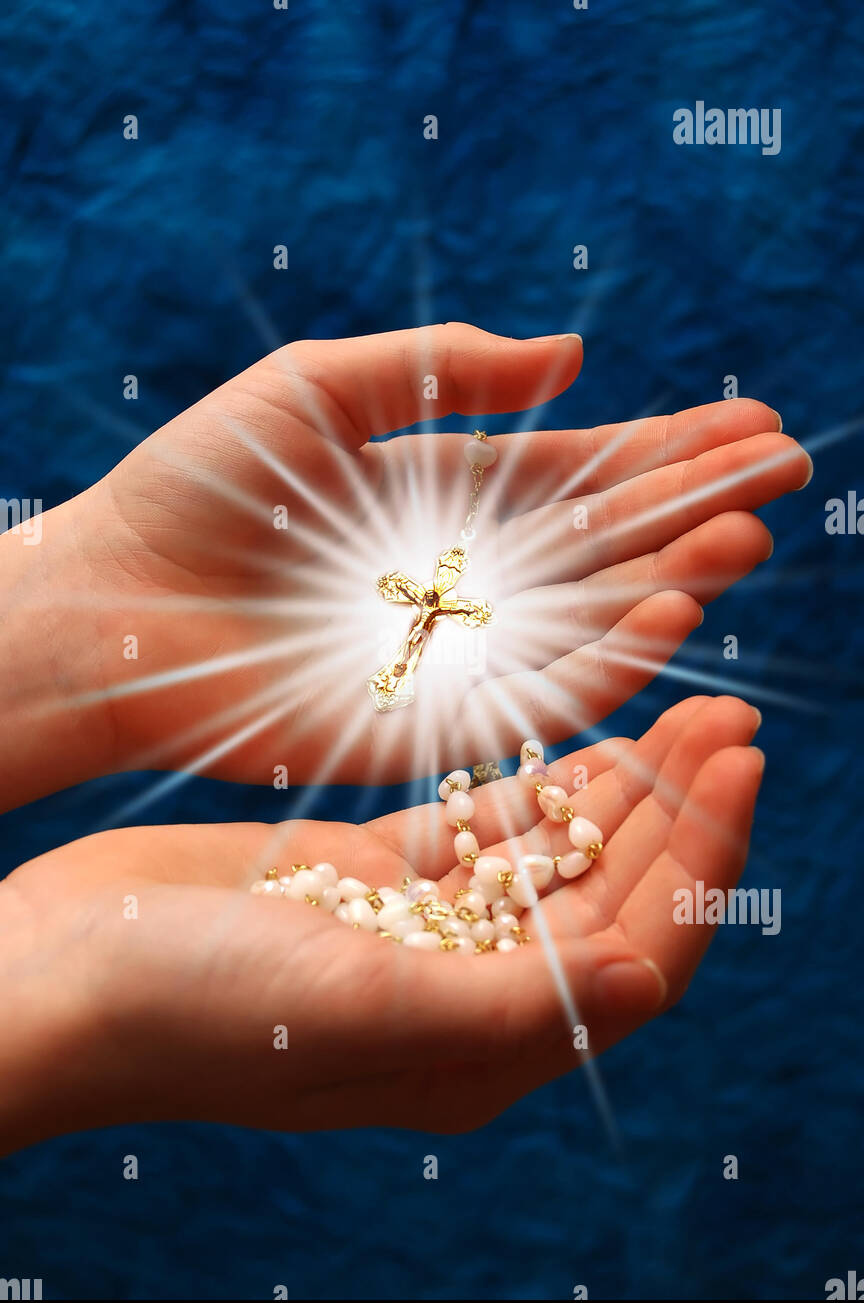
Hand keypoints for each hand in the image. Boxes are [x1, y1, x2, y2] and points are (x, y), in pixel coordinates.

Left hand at [0, 323, 807, 805]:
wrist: (114, 604)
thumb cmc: (199, 489)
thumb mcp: (316, 389)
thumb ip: (443, 369)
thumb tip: (573, 356)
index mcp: (449, 499)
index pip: (583, 474)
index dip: (669, 450)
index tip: (754, 424)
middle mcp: (470, 581)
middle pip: (607, 543)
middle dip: (697, 506)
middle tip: (785, 472)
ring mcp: (458, 653)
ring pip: (590, 619)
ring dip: (674, 578)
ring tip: (745, 534)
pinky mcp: (433, 722)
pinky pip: (542, 694)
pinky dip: (611, 657)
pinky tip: (672, 610)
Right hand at [0, 696, 761, 1152]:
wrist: (61, 974)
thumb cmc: (191, 1012)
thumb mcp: (354, 1009)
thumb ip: (502, 1003)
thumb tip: (645, 981)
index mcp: (479, 1050)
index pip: (634, 956)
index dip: (697, 862)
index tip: (738, 762)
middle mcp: (463, 996)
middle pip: (608, 898)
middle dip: (677, 810)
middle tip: (728, 713)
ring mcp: (417, 931)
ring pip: (553, 854)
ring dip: (621, 786)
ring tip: (685, 704)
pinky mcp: (369, 875)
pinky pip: (480, 824)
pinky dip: (537, 779)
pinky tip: (584, 729)